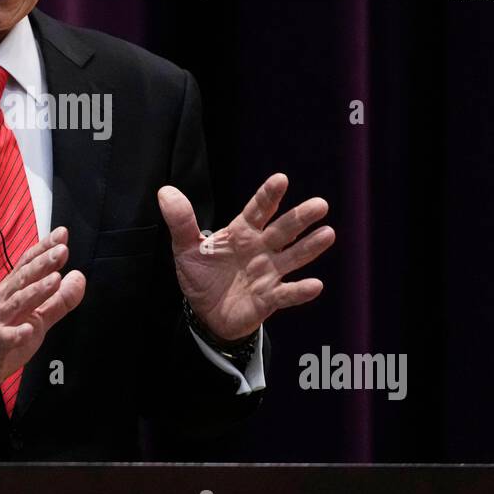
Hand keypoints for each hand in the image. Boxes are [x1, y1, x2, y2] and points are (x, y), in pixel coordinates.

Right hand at [0, 226, 86, 401]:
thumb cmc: (0, 339)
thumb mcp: (37, 319)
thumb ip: (59, 300)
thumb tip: (78, 277)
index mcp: (13, 293)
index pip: (28, 265)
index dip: (44, 249)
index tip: (61, 235)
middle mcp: (3, 302)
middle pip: (23, 279)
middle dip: (43, 264)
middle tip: (62, 251)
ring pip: (16, 303)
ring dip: (35, 291)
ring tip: (54, 280)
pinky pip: (2, 338)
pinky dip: (15, 334)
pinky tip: (27, 330)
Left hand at [157, 173, 333, 343]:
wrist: (206, 314)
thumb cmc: (202, 275)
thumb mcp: (186, 248)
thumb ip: (181, 221)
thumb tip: (165, 191)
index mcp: (242, 232)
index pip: (258, 210)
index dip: (268, 195)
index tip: (281, 179)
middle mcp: (261, 249)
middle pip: (283, 230)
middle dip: (300, 218)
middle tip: (320, 204)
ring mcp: (268, 273)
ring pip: (293, 257)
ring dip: (310, 247)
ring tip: (328, 233)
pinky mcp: (269, 298)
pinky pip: (287, 293)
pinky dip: (300, 290)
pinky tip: (315, 284)